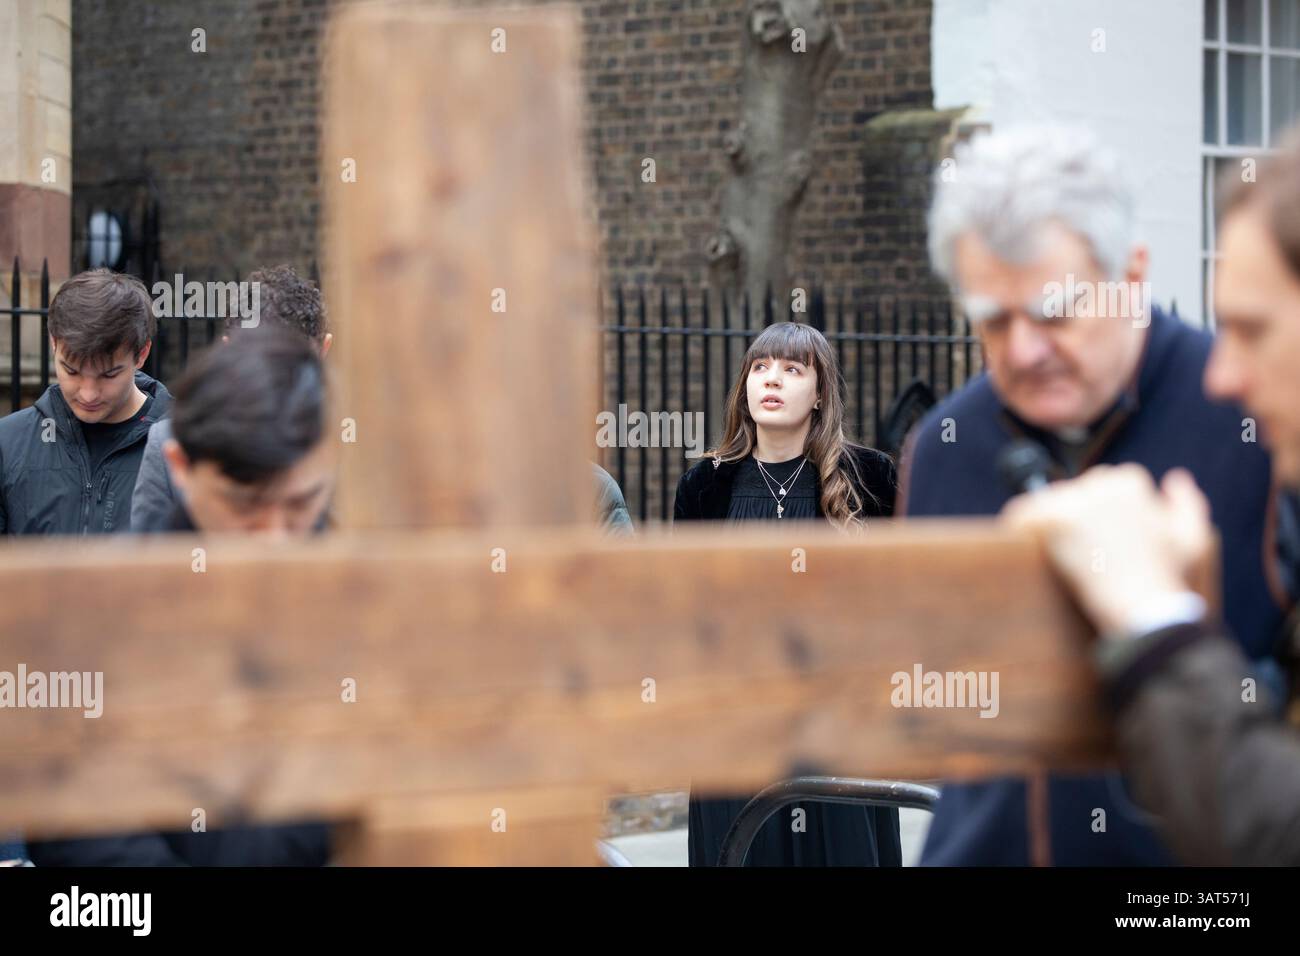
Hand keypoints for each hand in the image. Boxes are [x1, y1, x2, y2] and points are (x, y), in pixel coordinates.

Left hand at [1001, 465, 1214, 635]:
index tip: (1101, 532)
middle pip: (1074, 489)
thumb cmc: (1168, 578)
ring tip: (1052, 546)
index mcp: (1130, 483)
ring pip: (1047, 500)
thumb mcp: (1192, 537)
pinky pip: (1021, 513)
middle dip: (1074, 512)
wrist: (1145, 609)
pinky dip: (1018, 524)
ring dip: (1047, 519)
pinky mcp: (1056, 522)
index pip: (1105, 480)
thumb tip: (1174, 477)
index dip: (1103, 508)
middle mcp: (1102, 485)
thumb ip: (1187, 502)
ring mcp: (1078, 502)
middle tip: (1076, 544)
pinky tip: (1020, 537)